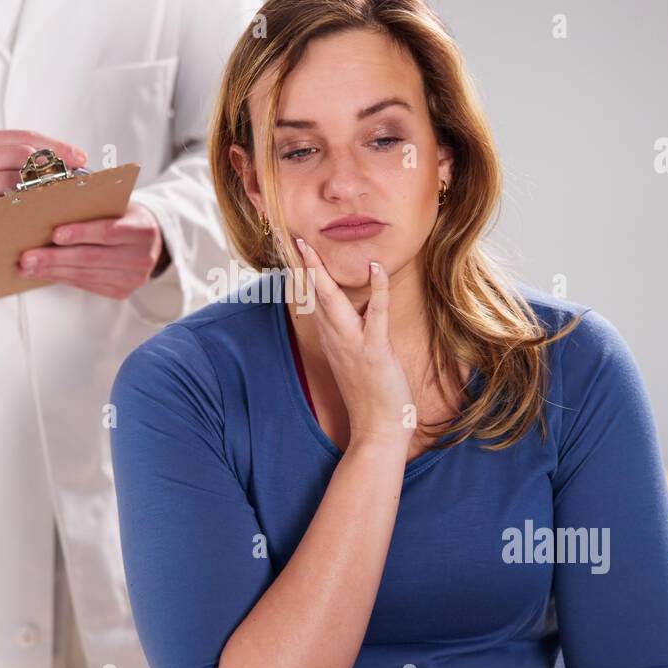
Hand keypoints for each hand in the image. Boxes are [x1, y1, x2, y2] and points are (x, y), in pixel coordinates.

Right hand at [0, 129, 86, 268]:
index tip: (79, 157)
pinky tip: (42, 215)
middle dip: (55, 168)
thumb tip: (68, 160)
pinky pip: (10, 208)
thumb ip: (18, 159)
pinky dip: (30, 211)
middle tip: (74, 181)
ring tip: (62, 199)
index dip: (57, 146)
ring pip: (20, 182)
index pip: (25, 137)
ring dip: (46, 191)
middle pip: (25, 156)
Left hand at [17, 202, 166, 299]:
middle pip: (92, 258)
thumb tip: (50, 207)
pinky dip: (63, 278)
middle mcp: (142, 257)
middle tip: (28, 257)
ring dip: (53, 271)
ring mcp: (133, 278)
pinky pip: (87, 285)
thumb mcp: (117, 206)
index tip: (56, 234)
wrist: (148, 243)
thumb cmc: (124, 219)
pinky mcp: (122, 292)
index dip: (82, 233)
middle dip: (56, 258)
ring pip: (86, 275)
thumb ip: (92, 206)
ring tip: (28, 267)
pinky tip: (45, 273)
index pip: (109, 232)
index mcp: (142, 229)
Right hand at [294, 237, 412, 448]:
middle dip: (301, 265)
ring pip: (331, 302)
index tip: (291, 247)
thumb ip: (349, 335)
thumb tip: (351, 314)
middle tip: (289, 237)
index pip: (312, 298)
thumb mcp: (355, 359)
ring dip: (320, 273)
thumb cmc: (371, 395)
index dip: (301, 272)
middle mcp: (334, 338)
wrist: (378, 430)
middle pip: (312, 295)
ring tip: (309, 247)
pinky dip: (377, 288)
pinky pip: (375, 314)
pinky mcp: (374, 351)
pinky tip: (376, 267)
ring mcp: (352, 344)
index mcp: (330, 338)